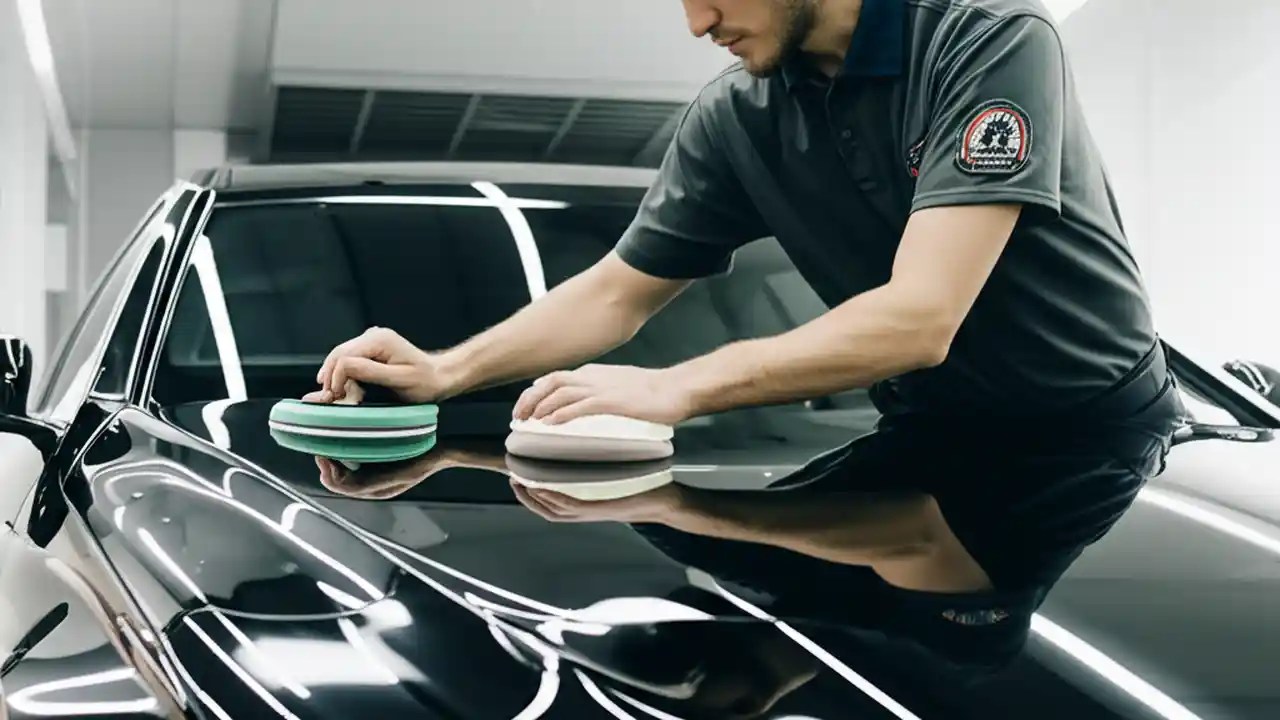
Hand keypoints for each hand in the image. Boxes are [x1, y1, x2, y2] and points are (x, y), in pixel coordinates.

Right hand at [306, 327, 451, 403]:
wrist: (439, 377)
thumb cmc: (425, 382)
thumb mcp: (399, 380)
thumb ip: (370, 372)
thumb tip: (343, 367)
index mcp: (380, 340)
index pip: (344, 356)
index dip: (335, 377)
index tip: (336, 397)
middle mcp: (373, 336)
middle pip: (338, 354)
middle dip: (330, 377)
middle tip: (330, 399)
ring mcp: (371, 340)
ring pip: (341, 357)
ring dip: (335, 377)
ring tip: (336, 395)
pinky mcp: (371, 349)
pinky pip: (349, 360)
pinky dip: (343, 375)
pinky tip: (344, 388)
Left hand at [316, 443, 505, 498]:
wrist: (443, 450)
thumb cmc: (422, 460)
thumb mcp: (395, 475)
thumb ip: (366, 483)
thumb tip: (336, 482)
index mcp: (376, 490)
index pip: (342, 488)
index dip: (327, 474)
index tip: (322, 455)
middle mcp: (374, 485)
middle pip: (341, 482)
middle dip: (328, 467)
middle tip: (320, 448)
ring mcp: (377, 474)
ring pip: (346, 472)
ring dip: (335, 460)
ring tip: (329, 445)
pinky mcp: (381, 464)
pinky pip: (356, 464)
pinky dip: (346, 455)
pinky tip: (344, 443)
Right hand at [510, 480, 690, 524]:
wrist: (667, 501)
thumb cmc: (645, 487)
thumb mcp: (617, 476)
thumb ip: (600, 466)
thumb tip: (589, 444)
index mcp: (587, 503)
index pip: (551, 502)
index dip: (531, 492)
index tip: (518, 476)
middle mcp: (586, 511)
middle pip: (546, 509)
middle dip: (525, 496)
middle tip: (512, 479)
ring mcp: (593, 511)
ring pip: (553, 510)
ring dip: (534, 498)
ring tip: (521, 483)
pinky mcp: (602, 509)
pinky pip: (571, 506)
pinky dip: (554, 498)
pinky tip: (543, 487)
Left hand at [512, 364, 691, 424]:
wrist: (676, 389)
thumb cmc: (653, 391)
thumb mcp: (617, 385)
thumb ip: (597, 391)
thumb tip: (581, 403)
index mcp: (593, 373)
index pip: (555, 378)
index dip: (535, 391)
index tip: (525, 406)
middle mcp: (593, 377)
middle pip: (551, 382)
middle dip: (530, 398)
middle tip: (518, 416)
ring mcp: (602, 387)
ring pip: (560, 392)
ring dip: (541, 407)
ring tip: (529, 421)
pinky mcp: (612, 401)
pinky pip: (580, 406)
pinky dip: (561, 414)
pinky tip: (551, 424)